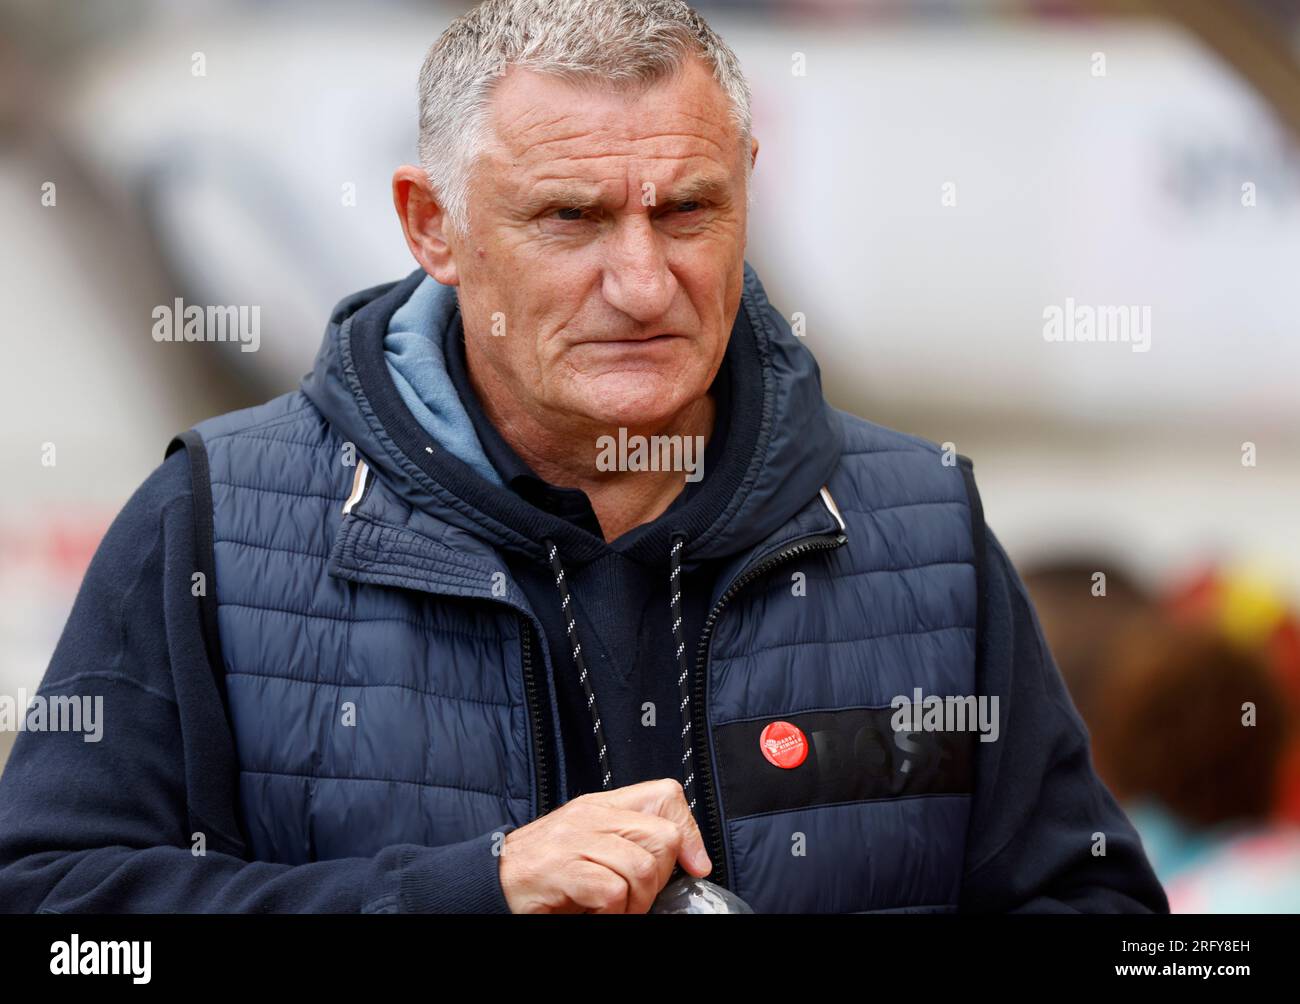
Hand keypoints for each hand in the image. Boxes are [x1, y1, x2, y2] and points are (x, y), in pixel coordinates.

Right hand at [497, 778, 712, 912]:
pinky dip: (612, 912)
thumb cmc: (544, 872)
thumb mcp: (591, 847)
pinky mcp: (560, 868)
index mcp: (601, 806)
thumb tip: (688, 858)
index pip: (665, 794)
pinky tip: (595, 913)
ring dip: (635, 903)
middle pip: (662, 835)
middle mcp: (590, 816)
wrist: (490, 882)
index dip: (690, 832)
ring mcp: (574, 840)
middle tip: (636, 898)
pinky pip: (611, 890)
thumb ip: (630, 842)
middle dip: (659, 879)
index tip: (694, 866)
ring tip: (615, 910)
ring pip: (642, 867)